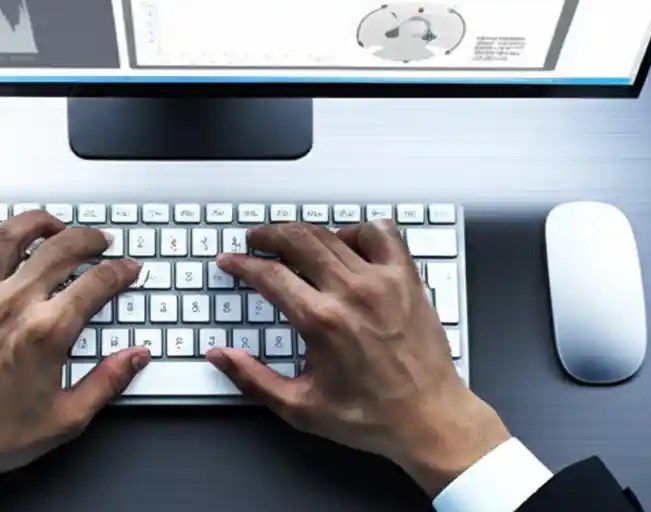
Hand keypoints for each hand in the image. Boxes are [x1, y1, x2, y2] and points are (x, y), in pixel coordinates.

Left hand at [0, 212, 149, 497]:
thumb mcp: (66, 419)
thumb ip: (107, 381)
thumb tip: (136, 356)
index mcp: (46, 333)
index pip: (96, 283)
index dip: (120, 271)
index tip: (127, 269)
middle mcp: (14, 305)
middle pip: (61, 247)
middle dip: (90, 238)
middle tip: (100, 241)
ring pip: (12, 235)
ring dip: (40, 221)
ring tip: (56, 224)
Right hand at [207, 220, 508, 495]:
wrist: (430, 419)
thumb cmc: (369, 416)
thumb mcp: (300, 408)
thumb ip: (253, 379)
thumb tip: (219, 355)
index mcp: (321, 322)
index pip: (269, 274)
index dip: (242, 263)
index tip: (231, 261)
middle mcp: (351, 293)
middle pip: (298, 240)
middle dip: (268, 235)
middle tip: (254, 240)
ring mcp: (383, 281)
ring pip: (333, 233)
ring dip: (305, 231)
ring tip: (291, 239)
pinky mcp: (407, 279)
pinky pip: (381, 234)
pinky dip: (358, 231)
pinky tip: (346, 244)